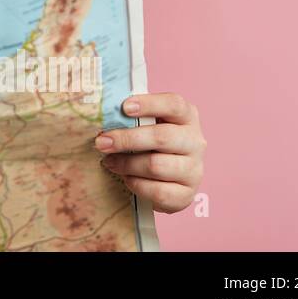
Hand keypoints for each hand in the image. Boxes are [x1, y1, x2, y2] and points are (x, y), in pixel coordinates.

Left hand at [95, 92, 205, 213]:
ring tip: (109, 162)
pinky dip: (136, 184)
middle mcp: (195, 142)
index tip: (124, 107)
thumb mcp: (148, 124)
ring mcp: (194, 169)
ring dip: (127, 164)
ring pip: (156, 166)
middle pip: (162, 137)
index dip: (149, 104)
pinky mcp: (187, 194)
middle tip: (102, 142)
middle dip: (126, 139)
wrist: (169, 178)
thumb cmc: (152, 143)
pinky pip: (158, 191)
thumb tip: (104, 111)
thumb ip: (133, 116)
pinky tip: (127, 178)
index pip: (174, 104)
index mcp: (187, 117)